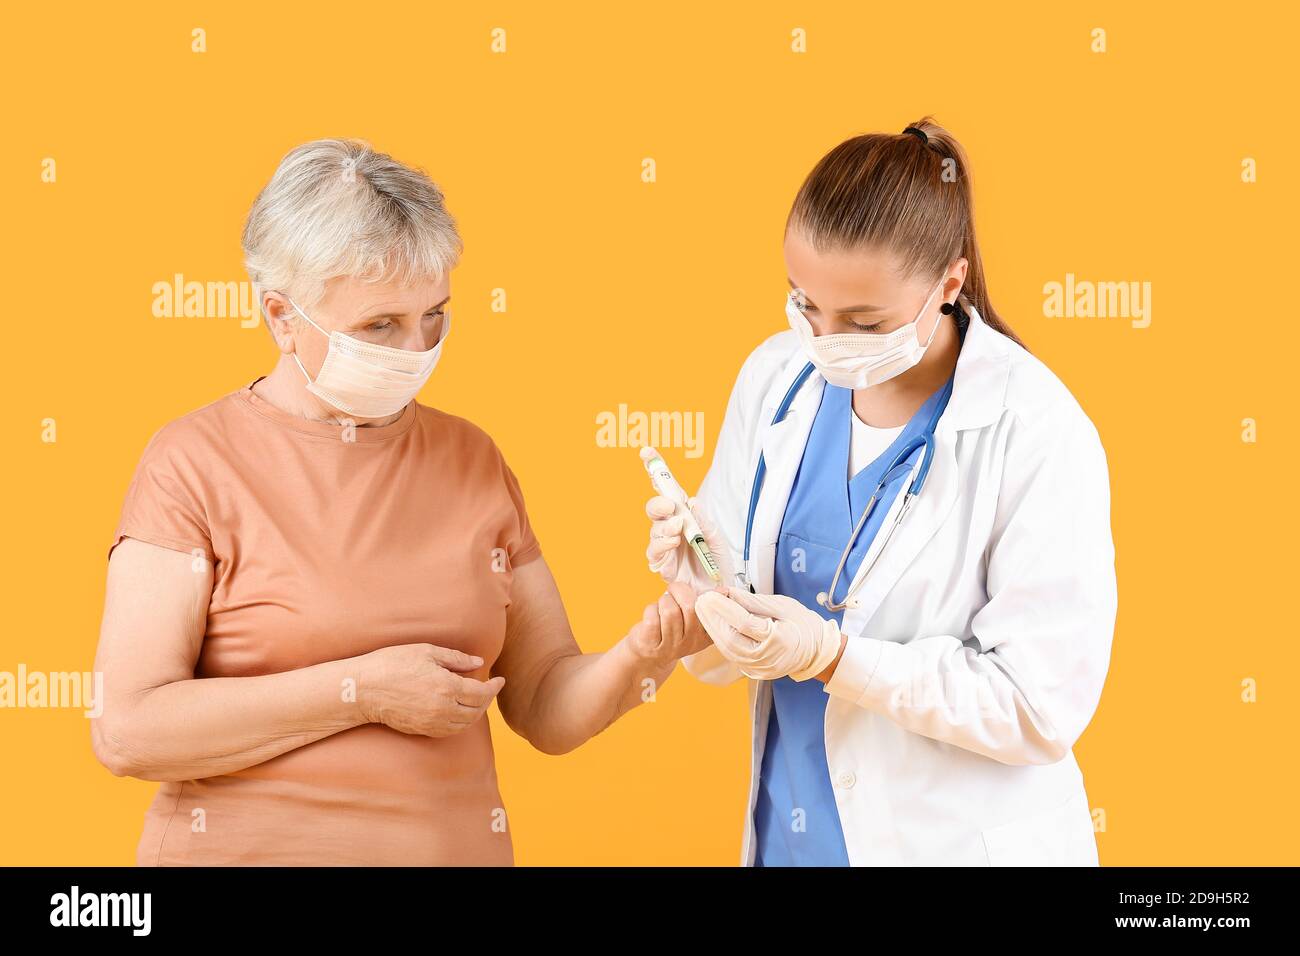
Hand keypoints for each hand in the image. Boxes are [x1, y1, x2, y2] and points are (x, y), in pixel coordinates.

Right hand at [360, 643, 505, 736]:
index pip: (482, 692)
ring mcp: (433, 723)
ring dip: (476, 712)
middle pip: (477, 709)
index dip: (494, 686)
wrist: (364, 689)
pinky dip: (462, 722)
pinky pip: (451, 731)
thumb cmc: (392, 664)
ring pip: (466, 723)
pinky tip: (461, 712)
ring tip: (478, 700)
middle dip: (488, 699)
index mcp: (447, 686)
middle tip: (490, 688)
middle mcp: (443, 709)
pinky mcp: (423, 730)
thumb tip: (478, 663)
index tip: (500, 679)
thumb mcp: (425, 652)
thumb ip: (455, 658)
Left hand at [624, 582, 714, 667]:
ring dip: (663, 601)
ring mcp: (672, 646)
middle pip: (689, 607)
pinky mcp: (653, 645)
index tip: (709, 591)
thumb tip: (724, 590)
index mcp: (705, 635)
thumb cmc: (672, 629)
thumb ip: (706, 605)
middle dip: (679, 590)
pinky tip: (653, 614)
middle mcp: (691, 642)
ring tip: (663, 604)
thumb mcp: (693, 621)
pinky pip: (653, 619)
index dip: (709, 598)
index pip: (712, 614)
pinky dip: (651, 610)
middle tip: (673, 589)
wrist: (650, 655)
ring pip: (670, 611)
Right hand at [645, 494, 734, 591]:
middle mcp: (670, 532)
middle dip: (658, 507)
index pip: (669, 500)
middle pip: (655, 514)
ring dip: (664, 528)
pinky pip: (655, 555)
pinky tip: (673, 543)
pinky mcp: (664, 567)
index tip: (663, 480)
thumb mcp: (716, 539)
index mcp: (683, 520)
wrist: (722, 589)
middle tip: (669, 506)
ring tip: (677, 527)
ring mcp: (666, 550)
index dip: (662, 487)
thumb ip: (703, 522)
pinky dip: (663, 546)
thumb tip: (693, 502)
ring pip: (654, 534)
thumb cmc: (718, 562)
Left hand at [693, 588, 843, 681]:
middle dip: (712, 619)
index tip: (712, 594)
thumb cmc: (803, 625)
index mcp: (779, 640)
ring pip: (727, 649)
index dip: (725, 608)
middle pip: (730, 639)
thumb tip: (729, 592)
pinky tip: (713, 624)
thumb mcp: (783, 606)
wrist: (816, 652)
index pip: (745, 624)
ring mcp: (759, 668)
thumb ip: (754, 601)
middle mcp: (767, 658)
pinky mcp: (753, 672)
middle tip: (701, 600)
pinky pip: (731, 654)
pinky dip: (720, 638)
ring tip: (703, 610)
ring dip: (712, 629)